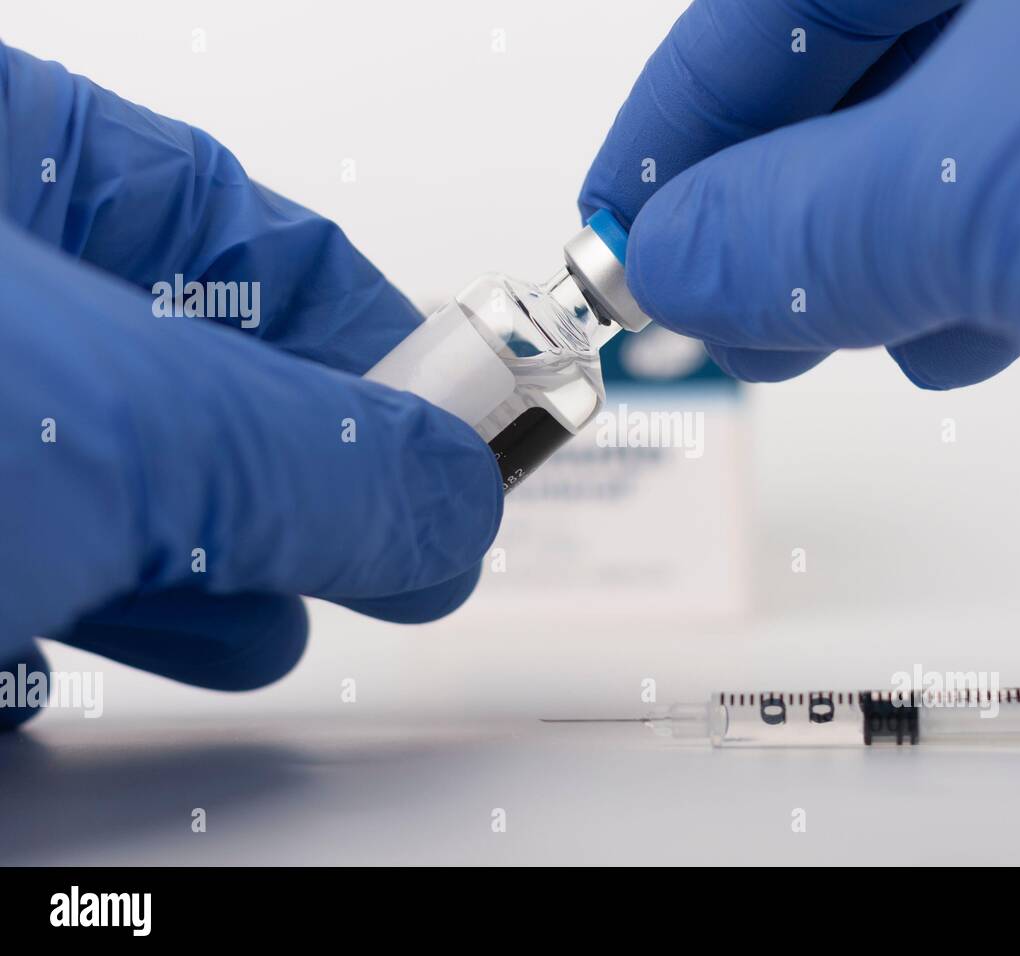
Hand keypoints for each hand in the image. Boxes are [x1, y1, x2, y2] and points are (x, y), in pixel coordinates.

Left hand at [0, 44, 501, 726]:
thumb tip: (454, 503)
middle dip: (303, 475)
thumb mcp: (123, 428)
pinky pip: (16, 560)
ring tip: (271, 614)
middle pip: (186, 369)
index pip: (238, 229)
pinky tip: (127, 646)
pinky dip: (81, 618)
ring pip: (100, 478)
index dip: (379, 332)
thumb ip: (326, 461)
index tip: (467, 421)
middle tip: (401, 538)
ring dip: (207, 568)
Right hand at [581, 0, 1019, 423]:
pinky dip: (994, 251)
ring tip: (842, 335)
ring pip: (966, 113)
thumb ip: (804, 219)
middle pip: (869, 46)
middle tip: (721, 307)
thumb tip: (680, 255)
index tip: (622, 230)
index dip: (682, 121)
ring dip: (879, 239)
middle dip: (775, 191)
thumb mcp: (1010, 188)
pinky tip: (974, 320)